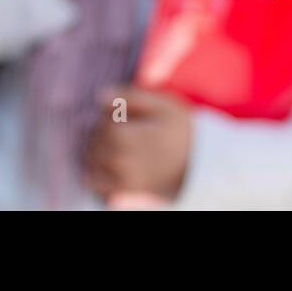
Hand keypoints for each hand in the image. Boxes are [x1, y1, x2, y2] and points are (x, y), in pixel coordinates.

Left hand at [82, 85, 193, 203]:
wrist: (201, 164)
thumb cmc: (180, 129)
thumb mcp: (162, 105)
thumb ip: (129, 97)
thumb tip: (99, 97)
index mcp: (130, 138)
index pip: (101, 124)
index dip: (108, 118)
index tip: (122, 116)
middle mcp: (123, 163)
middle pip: (94, 144)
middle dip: (100, 134)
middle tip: (119, 130)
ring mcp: (124, 181)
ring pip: (90, 165)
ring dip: (94, 153)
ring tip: (113, 146)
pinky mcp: (126, 194)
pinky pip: (96, 185)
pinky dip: (94, 174)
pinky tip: (107, 163)